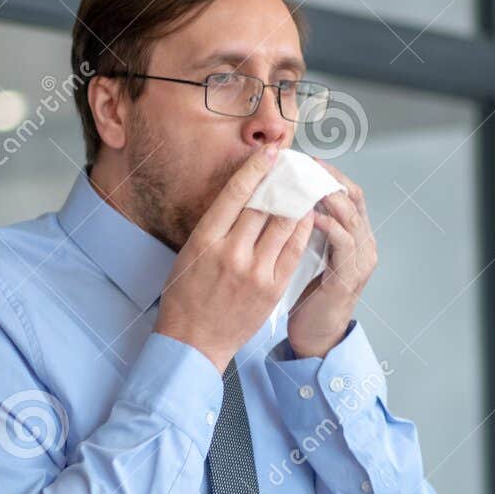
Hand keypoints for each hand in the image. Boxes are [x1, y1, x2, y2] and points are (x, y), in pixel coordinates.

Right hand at [155, 146, 315, 372]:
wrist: (193, 341)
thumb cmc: (186, 296)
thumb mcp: (190, 254)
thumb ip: (215, 227)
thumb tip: (242, 196)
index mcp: (205, 240)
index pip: (236, 194)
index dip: (257, 168)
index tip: (271, 152)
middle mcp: (231, 252)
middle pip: (263, 205)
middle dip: (281, 181)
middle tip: (295, 164)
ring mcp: (254, 271)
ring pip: (283, 224)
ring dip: (297, 201)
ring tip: (306, 185)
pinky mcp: (272, 288)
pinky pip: (293, 250)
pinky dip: (302, 229)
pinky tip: (308, 216)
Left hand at [287, 161, 376, 358]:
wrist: (315, 336)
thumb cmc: (308, 295)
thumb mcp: (311, 252)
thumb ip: (309, 228)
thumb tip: (290, 196)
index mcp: (356, 237)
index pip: (350, 194)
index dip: (332, 174)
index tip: (309, 159)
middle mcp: (365, 245)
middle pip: (353, 198)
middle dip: (330, 178)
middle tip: (306, 163)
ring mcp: (360, 261)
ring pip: (350, 216)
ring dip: (328, 196)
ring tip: (306, 181)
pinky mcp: (349, 277)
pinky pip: (343, 243)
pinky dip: (328, 224)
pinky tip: (309, 214)